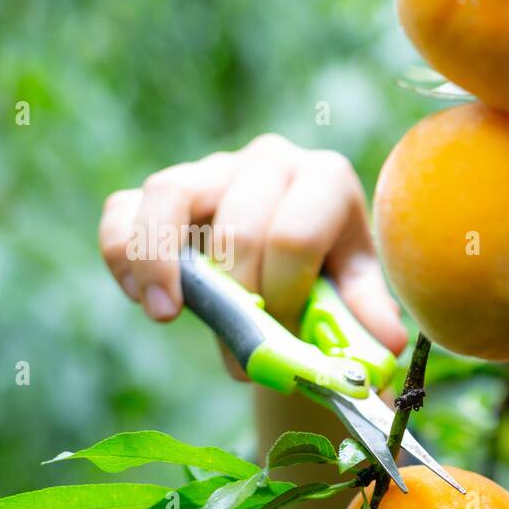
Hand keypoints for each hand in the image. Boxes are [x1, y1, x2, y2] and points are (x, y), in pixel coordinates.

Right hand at [97, 133, 407, 374]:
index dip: (284, 291)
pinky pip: (125, 208)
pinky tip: (140, 296)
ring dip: (160, 262)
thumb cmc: (332, 276)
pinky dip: (123, 252)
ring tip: (166, 313)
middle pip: (238, 226)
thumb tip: (386, 348)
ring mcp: (213, 169)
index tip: (285, 326)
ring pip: (169, 195)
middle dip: (239, 293)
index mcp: (326, 179)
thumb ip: (367, 315)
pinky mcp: (167, 191)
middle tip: (244, 340)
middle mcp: (270, 160)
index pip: (293, 235)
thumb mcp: (356, 292)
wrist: (299, 265)